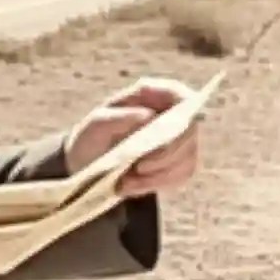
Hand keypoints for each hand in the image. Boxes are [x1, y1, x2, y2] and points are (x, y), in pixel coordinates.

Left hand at [64, 76, 201, 196]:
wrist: (90, 164)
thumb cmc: (93, 137)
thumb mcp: (96, 125)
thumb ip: (118, 117)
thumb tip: (148, 115)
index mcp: (153, 94)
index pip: (183, 97)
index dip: (181, 116)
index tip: (161, 137)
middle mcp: (173, 112)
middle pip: (189, 132)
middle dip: (164, 155)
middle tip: (138, 168)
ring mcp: (181, 138)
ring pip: (187, 157)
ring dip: (157, 174)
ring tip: (126, 181)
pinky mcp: (181, 162)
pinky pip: (181, 175)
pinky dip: (156, 183)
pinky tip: (132, 185)